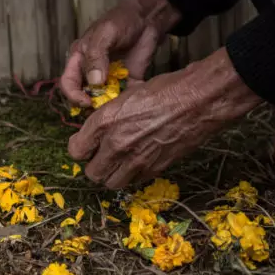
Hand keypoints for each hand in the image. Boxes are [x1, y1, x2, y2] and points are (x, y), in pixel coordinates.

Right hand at [60, 0, 181, 106]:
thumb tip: (94, 83)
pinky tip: (133, 102)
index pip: (68, 83)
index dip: (73, 95)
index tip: (87, 102)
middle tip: (104, 109)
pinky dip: (127, 102)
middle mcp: (91, 71)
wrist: (147, 18)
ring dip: (109, 106)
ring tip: (118, 108)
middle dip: (91, 105)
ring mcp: (109, 78)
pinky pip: (124, 97)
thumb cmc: (121, 20)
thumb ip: (97, 56)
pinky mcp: (127, 82)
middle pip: (84, 95)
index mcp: (79, 59)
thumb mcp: (105, 34)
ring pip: (103, 100)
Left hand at [68, 48, 262, 188]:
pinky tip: (138, 160)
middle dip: (95, 165)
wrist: (199, 101)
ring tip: (119, 162)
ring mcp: (136, 160)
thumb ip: (108, 116)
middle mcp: (117, 144)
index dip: (80, 147)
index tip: (86, 144)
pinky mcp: (155, 169)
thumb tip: (97, 130)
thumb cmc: (166, 90)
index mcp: (105, 122)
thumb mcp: (128, 95)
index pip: (76, 150)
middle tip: (102, 155)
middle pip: (92, 173)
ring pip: (111, 183)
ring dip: (112, 174)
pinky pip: (135, 181)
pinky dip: (133, 175)